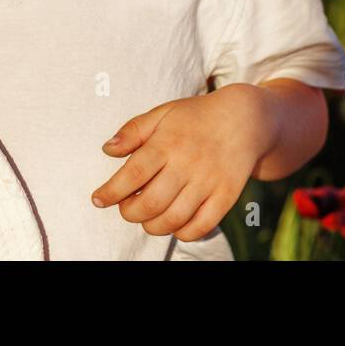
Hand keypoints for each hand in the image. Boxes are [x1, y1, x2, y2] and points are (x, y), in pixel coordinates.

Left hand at [90, 84, 276, 241]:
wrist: (246, 119)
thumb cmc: (196, 117)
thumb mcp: (163, 113)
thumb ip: (133, 130)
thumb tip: (107, 150)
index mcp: (168, 142)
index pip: (133, 174)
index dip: (111, 192)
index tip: (98, 199)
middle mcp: (188, 164)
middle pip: (151, 203)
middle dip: (130, 213)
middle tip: (126, 208)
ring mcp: (209, 182)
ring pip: (174, 219)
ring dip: (152, 226)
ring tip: (147, 217)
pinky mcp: (227, 196)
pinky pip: (202, 226)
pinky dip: (183, 232)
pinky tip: (174, 223)